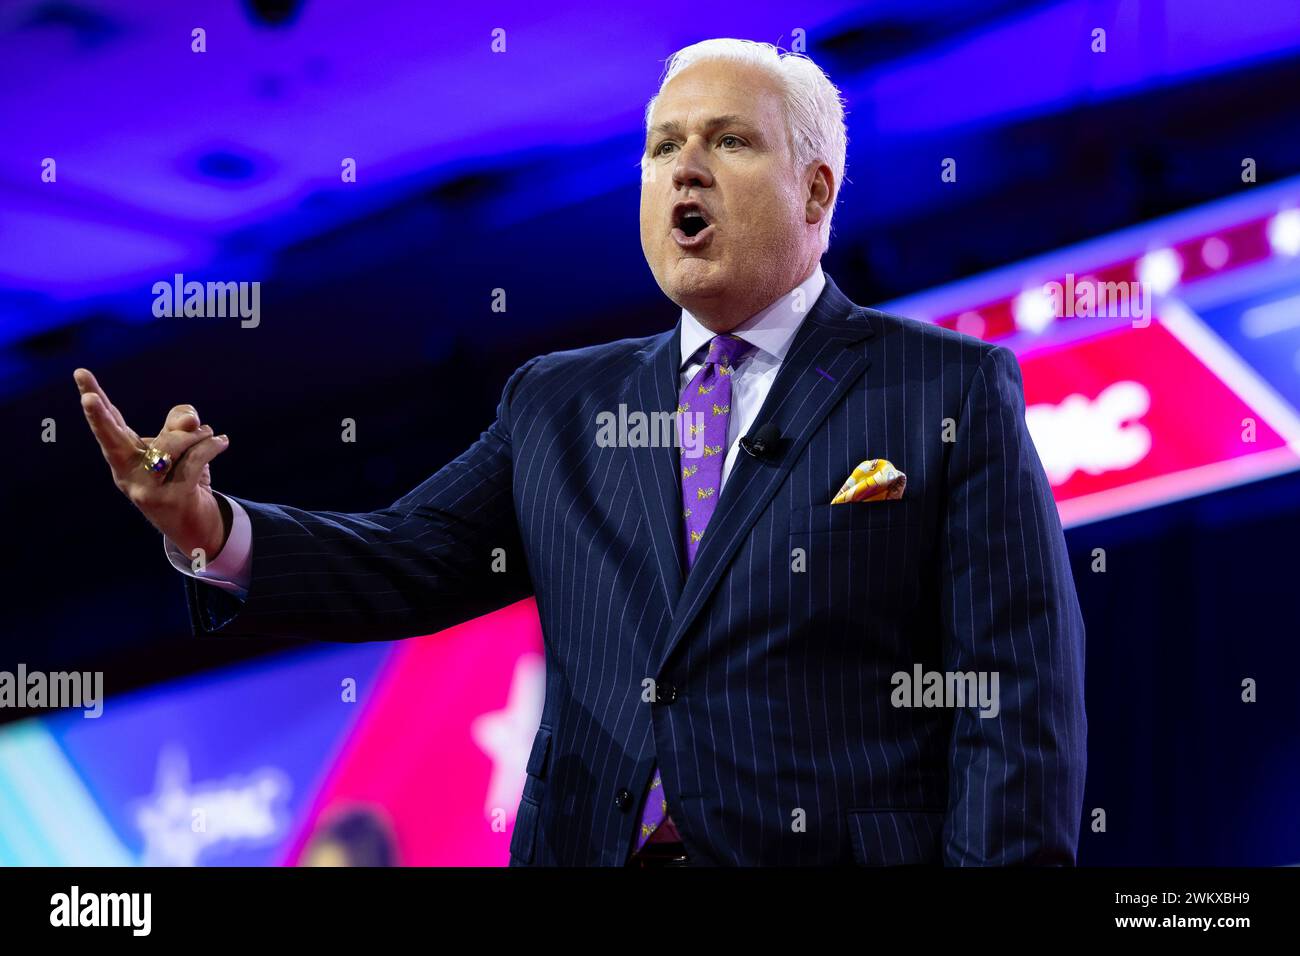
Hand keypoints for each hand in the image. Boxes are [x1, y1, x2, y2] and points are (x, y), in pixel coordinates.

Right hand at [74, 368, 231, 561]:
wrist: (194, 524)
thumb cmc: (181, 477)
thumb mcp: (177, 446)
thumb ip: (179, 423)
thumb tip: (190, 420)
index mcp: (123, 458)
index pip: (107, 425)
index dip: (95, 401)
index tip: (81, 374)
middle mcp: (127, 474)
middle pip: (112, 441)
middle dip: (100, 418)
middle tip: (88, 399)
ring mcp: (145, 489)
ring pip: (170, 445)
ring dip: (196, 435)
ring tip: (208, 433)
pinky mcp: (170, 499)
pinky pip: (194, 460)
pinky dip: (211, 446)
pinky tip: (222, 441)